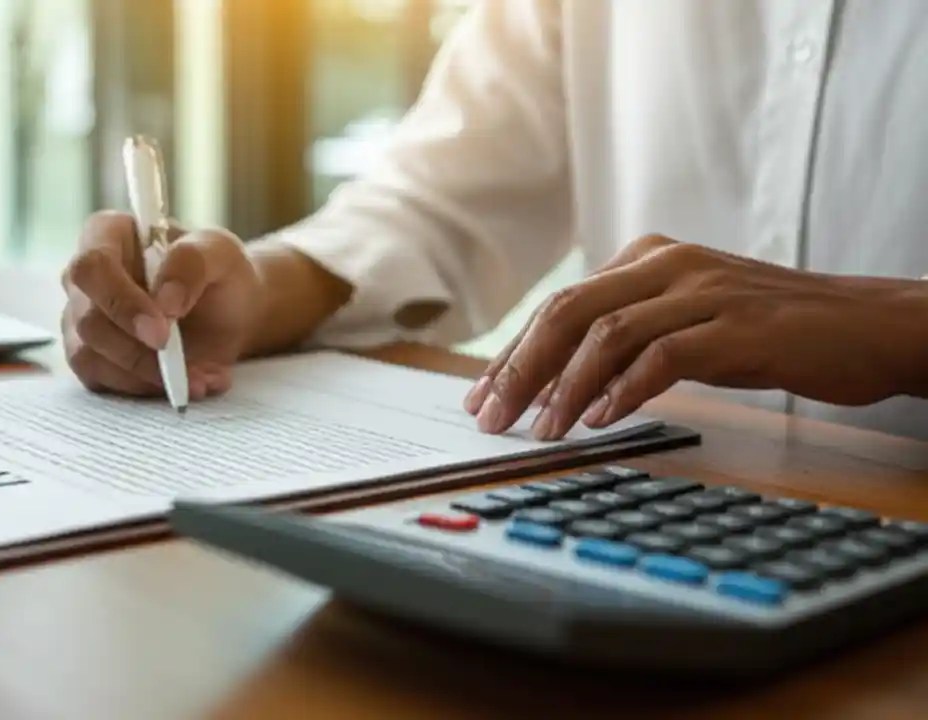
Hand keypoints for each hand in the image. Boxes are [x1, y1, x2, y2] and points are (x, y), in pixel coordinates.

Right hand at [61, 211, 263, 398]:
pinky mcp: (92, 356)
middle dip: (137, 351)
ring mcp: (83, 319)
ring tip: (202, 378)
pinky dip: (146, 389)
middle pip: (88, 320)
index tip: (162, 332)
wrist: (230, 313)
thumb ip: (192, 264)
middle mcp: (86, 278)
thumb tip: (164, 302)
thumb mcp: (220, 253)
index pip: (92, 266)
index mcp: (107, 235)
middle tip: (187, 368)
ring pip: (89, 356)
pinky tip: (189, 384)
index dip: (121, 302)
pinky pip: (102, 380)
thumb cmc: (219, 272)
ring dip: (147, 377)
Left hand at [464, 234, 927, 438]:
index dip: (514, 352)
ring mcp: (704, 292)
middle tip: (492, 416)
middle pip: (569, 312)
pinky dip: (626, 388)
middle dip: (521, 368)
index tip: (482, 395)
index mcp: (647, 259)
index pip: (561, 305)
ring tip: (543, 429)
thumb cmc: (768, 330)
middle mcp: (668, 265)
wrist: (864, 324)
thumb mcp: (686, 320)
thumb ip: (627, 338)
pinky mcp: (740, 327)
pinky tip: (604, 419)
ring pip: (608, 334)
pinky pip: (665, 355)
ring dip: (565, 388)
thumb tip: (556, 384)